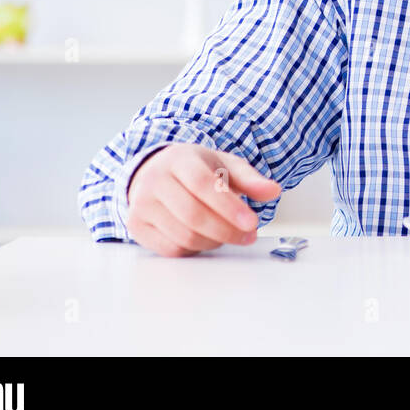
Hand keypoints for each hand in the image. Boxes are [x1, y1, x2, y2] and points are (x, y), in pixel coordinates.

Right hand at [125, 143, 281, 256]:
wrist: (155, 171)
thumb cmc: (195, 169)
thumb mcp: (224, 165)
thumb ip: (250, 179)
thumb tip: (273, 191)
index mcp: (179, 160)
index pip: (203, 185)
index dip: (229, 207)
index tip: (252, 223)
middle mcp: (154, 180)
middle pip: (193, 215)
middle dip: (227, 230)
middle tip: (249, 235)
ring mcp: (141, 205)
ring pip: (184, 236)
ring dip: (214, 241)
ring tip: (228, 233)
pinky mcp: (137, 226)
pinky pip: (171, 249)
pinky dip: (195, 249)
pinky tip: (206, 237)